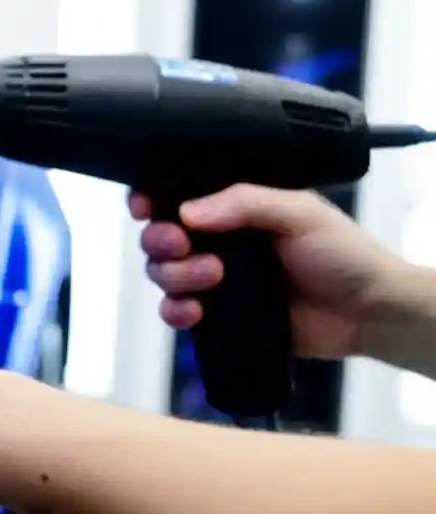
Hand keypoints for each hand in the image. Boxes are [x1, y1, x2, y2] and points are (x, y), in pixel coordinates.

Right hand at [130, 184, 404, 358]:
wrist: (366, 313)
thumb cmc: (344, 254)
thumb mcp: (298, 212)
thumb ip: (244, 202)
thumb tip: (187, 211)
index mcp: (233, 207)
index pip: (177, 196)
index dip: (150, 200)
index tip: (146, 206)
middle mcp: (218, 241)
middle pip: (159, 236)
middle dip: (161, 240)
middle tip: (182, 244)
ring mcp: (215, 279)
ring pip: (162, 274)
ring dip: (175, 276)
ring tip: (213, 276)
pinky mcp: (218, 316)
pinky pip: (175, 313)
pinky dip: (175, 312)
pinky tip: (196, 311)